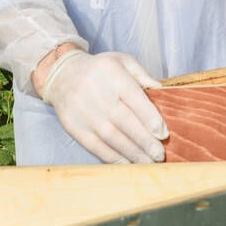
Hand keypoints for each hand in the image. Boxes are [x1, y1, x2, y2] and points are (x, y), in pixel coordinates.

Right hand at [40, 49, 168, 163]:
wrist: (62, 76)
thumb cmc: (100, 70)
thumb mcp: (123, 61)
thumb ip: (143, 75)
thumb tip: (162, 91)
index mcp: (113, 75)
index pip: (135, 98)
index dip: (150, 118)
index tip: (163, 134)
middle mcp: (98, 95)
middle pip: (125, 122)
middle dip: (144, 141)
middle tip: (160, 154)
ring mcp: (85, 113)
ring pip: (112, 138)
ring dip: (132, 153)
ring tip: (149, 162)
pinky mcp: (75, 128)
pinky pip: (97, 146)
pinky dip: (114, 158)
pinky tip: (128, 164)